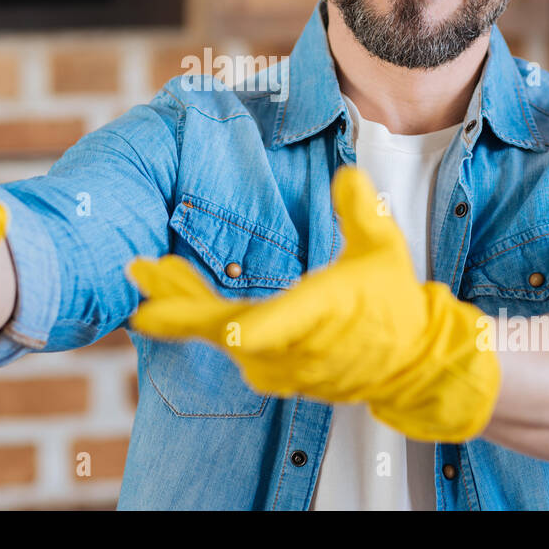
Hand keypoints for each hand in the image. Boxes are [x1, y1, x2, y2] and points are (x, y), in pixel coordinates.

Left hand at [126, 166, 500, 441]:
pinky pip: (226, 343)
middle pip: (226, 330)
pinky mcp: (271, 373)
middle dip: (178, 301)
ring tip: (147, 270)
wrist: (408, 362)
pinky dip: (197, 317)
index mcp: (326, 313)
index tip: (214, 324)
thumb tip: (348, 175)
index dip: (244, 326)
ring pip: (219, 334)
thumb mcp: (386, 248)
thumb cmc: (393, 300)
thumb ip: (363, 211)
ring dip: (180, 303)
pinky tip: (172, 293)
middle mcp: (296, 347)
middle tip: (140, 270)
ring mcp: (281, 366)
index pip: (279, 324)